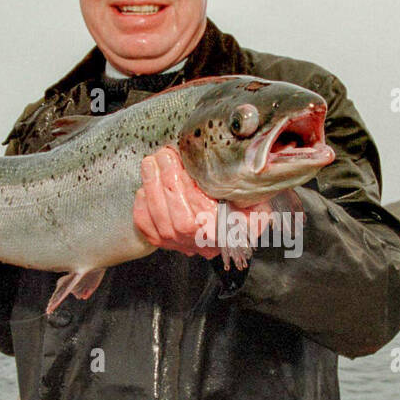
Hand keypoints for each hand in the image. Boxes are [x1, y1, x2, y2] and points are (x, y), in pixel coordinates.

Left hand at [133, 147, 272, 260]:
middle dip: (167, 182)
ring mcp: (178, 244)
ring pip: (159, 220)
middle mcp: (202, 243)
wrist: (223, 226)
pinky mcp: (160, 240)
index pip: (205, 216)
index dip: (189, 189)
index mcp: (228, 233)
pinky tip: (147, 185)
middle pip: (179, 219)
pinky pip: (145, 224)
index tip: (183, 163)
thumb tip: (250, 172)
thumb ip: (254, 193)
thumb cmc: (238, 209)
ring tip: (152, 162)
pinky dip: (142, 202)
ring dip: (152, 186)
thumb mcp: (257, 202)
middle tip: (164, 155)